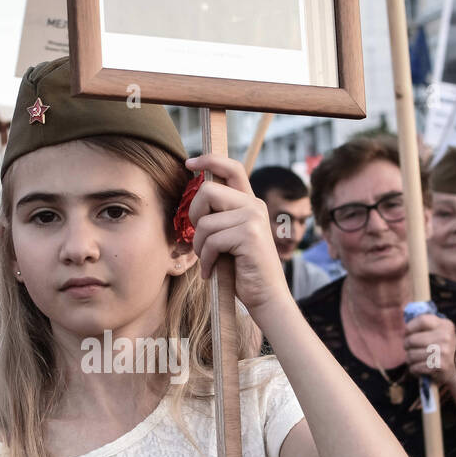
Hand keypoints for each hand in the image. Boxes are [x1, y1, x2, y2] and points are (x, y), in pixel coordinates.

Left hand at [185, 153, 289, 322]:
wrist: (266, 297)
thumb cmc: (243, 270)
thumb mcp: (230, 237)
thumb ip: (220, 216)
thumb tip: (196, 198)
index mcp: (250, 203)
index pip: (232, 168)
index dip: (209, 160)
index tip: (189, 163)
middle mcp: (254, 206)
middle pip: (207, 191)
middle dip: (194, 217)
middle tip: (199, 239)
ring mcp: (253, 219)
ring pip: (205, 222)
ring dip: (199, 246)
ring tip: (208, 260)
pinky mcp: (249, 236)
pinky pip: (211, 242)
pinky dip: (206, 261)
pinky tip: (211, 272)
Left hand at [404, 313, 455, 385]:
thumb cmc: (440, 347)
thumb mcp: (438, 332)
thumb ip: (424, 326)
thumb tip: (406, 325)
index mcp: (445, 325)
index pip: (422, 320)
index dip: (409, 328)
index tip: (407, 334)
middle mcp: (446, 337)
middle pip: (412, 339)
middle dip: (406, 345)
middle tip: (409, 348)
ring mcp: (444, 351)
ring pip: (411, 355)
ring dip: (409, 359)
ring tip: (414, 359)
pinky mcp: (440, 365)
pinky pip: (415, 367)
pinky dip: (413, 369)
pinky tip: (419, 368)